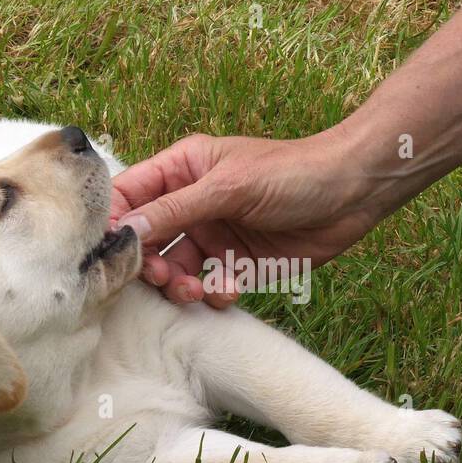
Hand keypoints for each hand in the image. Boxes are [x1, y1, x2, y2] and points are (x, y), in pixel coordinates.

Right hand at [112, 131, 380, 307]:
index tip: (108, 250)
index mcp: (182, 170)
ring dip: (178, 286)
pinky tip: (231, 288)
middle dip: (147, 262)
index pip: (129, 195)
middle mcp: (192, 203)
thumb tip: (125, 229)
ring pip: (174, 269)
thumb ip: (176, 210)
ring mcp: (214, 235)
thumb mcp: (230, 187)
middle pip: (146, 240)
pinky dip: (214, 293)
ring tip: (194, 291)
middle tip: (159, 276)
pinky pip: (209, 286)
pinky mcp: (238, 264)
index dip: (113, 222)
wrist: (353, 195)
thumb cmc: (293, 173)